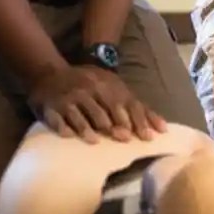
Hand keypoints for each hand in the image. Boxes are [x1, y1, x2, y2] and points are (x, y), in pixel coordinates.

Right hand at [26, 65, 165, 143]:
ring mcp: (72, 98)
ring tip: (96, 141)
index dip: (139, 120)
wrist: (51, 73)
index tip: (148, 137)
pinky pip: (59, 118)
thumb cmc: (90, 84)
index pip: (129, 104)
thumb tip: (161, 127)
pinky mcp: (53, 106)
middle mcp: (92, 90)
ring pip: (83, 114)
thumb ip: (135, 106)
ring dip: (90, 128)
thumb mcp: (112, 88)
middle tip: (125, 138)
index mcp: (109, 86)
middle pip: (107, 109)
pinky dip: (65, 127)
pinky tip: (69, 136)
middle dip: (117, 124)